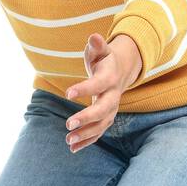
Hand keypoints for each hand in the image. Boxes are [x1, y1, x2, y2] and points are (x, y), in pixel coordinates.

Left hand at [63, 33, 142, 152]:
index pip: (98, 84)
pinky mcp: (106, 118)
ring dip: (86, 134)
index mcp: (110, 78)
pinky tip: (72, 148)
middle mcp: (113, 96)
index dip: (84, 88)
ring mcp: (111, 109)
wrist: (120, 72)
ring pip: (102, 125)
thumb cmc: (104, 59)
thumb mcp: (100, 51)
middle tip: (68, 125)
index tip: (67, 93)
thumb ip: (97, 46)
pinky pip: (99, 132)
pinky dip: (87, 141)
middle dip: (87, 118)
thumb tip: (94, 37)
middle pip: (104, 110)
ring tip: (68, 140)